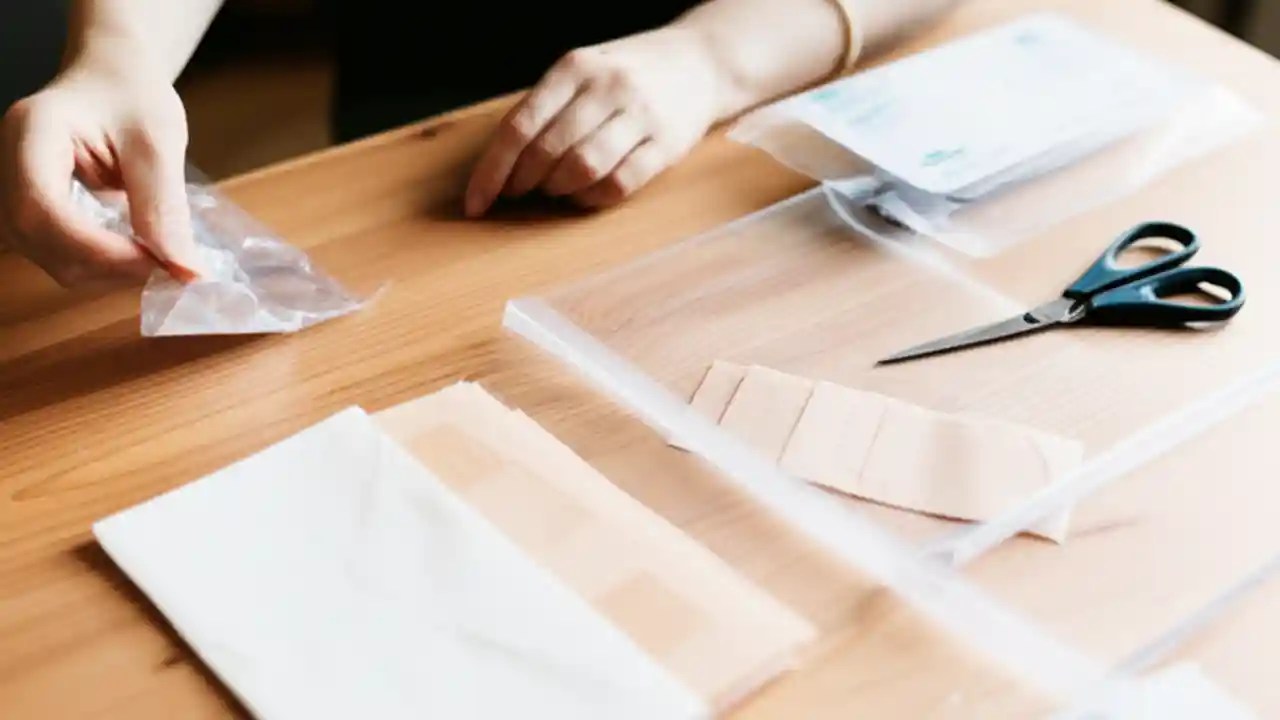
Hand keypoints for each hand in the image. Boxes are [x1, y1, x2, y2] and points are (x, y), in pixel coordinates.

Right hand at [0, 62, 201, 287]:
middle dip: (103, 264)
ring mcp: (14, 187)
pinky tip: (134, 254)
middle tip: (167, 266)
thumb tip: (183, 270)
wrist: (111, 76)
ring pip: (43, 253)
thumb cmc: (132, 94)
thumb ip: (165, 207)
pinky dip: (96, 263)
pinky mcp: (32, 206)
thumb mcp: (159, 143)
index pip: (42, 206)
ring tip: (155, 258)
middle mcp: (9, 162)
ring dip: (101, 270)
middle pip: (37, 238)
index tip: (155, 262)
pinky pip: (54, 250)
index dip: (95, 248)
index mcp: (33, 131)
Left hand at [464, 26, 723, 215]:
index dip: (491, 172)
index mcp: (574, 68)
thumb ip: (545, 109)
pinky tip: (587, 193)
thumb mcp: (582, 72)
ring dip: (560, 190)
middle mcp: (606, 87)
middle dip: (525, 183)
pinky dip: (593, 199)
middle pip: (547, 152)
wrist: (700, 62)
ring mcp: (640, 115)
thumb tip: (500, 167)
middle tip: (523, 191)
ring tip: (558, 188)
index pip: (519, 127)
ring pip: (582, 169)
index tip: (475, 204)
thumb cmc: (626, 75)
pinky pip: (618, 185)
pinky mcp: (667, 144)